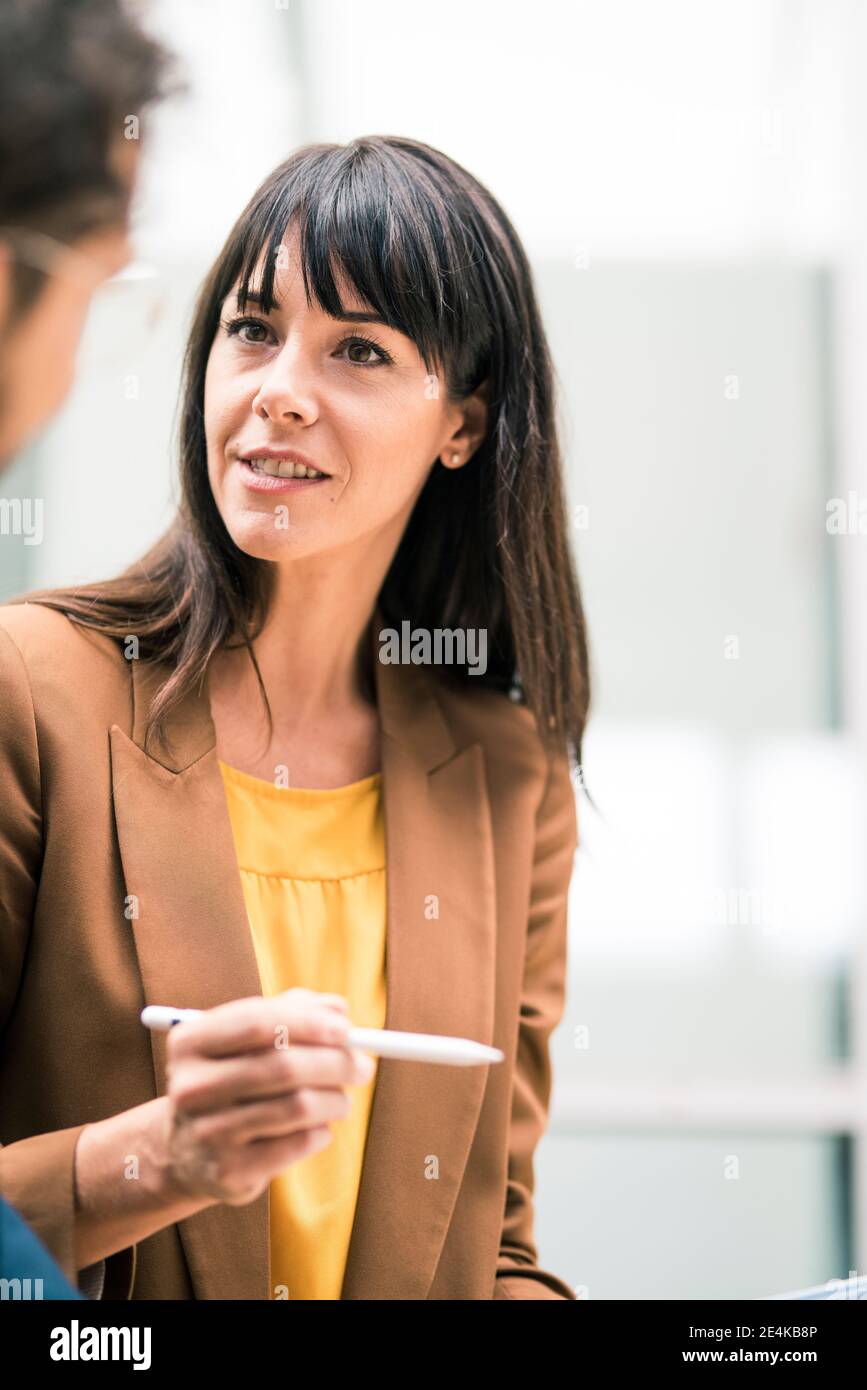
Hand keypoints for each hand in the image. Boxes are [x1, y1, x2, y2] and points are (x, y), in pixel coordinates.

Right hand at [155, 988, 373, 1206]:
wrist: (187, 1153)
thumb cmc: (233, 1079)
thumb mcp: (247, 1039)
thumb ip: (292, 1012)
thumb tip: (338, 1009)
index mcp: (190, 1042)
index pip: (258, 1022)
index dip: (309, 1022)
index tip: (346, 1028)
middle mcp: (191, 1087)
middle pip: (284, 1066)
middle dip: (336, 1062)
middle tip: (363, 1066)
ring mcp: (207, 1133)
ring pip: (298, 1106)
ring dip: (335, 1100)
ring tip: (342, 1100)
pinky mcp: (229, 1172)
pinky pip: (299, 1143)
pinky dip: (321, 1131)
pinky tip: (317, 1127)